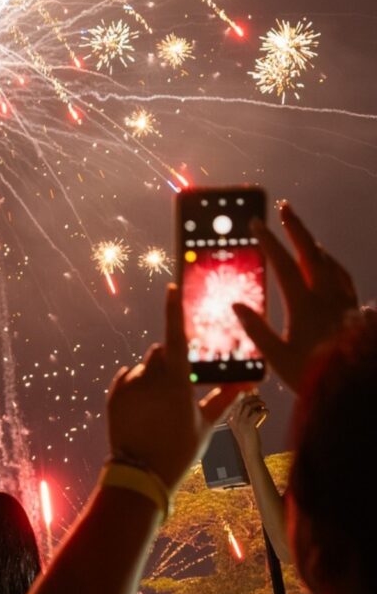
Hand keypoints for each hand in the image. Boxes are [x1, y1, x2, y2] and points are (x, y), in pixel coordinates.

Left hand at [109, 282, 241, 481]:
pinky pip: (128, 378)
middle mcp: (149, 377)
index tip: (172, 288)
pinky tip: (147, 409)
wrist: (141, 472)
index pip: (175, 336)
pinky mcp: (114, 394)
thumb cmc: (180, 449)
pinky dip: (138, 386)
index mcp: (176, 382)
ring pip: (145, 367)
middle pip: (162, 352)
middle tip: (182, 386)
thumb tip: (250, 383)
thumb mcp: (206, 423)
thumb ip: (225, 398)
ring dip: (155, 376)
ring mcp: (129, 385)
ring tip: (163, 407)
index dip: (174, 310)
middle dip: (173, 361)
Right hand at [236, 203, 361, 389]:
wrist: (356, 385)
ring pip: (330, 263)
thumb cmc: (313, 374)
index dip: (269, 242)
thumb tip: (236, 305)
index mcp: (304, 305)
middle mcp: (326, 297)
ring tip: (304, 237)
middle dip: (296, 228)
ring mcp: (343, 302)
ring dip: (314, 245)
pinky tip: (330, 267)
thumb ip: (256, 330)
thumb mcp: (278, 357)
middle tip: (284, 208)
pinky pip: (344, 278)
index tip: (256, 224)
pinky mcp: (354, 310)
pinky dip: (333, 265)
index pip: (284, 265)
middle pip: (311, 253)